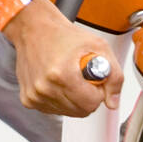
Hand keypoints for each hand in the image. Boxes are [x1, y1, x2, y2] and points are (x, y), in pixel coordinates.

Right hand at [2, 0, 123, 115]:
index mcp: (62, 74)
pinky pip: (55, 110)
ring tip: (68, 77)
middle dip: (87, 96)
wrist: (34, 29)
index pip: (91, 104)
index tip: (93, 79)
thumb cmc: (64, 36)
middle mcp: (45, 88)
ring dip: (74, 98)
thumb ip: (114, 76)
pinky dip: (60, 99)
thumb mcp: (99, 47)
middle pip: (81, 111)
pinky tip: (57, 82)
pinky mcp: (29, 100)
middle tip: (82, 77)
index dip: (98, 92)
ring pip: (69, 112)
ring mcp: (35, 95)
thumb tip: (112, 102)